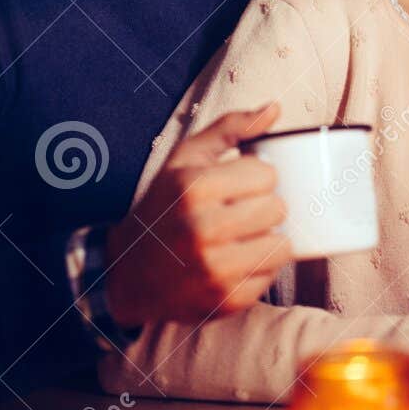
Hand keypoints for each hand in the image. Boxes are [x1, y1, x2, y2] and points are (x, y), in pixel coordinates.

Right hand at [104, 104, 292, 328]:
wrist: (127, 272)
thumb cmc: (162, 208)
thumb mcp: (183, 160)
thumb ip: (230, 129)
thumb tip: (275, 108)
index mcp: (193, 187)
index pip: (266, 174)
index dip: (259, 177)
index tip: (241, 184)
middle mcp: (203, 229)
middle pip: (277, 209)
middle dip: (265, 207)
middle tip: (242, 211)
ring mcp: (215, 270)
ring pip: (281, 245)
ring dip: (268, 239)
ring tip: (242, 236)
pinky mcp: (226, 301)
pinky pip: (270, 277)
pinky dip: (259, 269)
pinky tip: (235, 261)